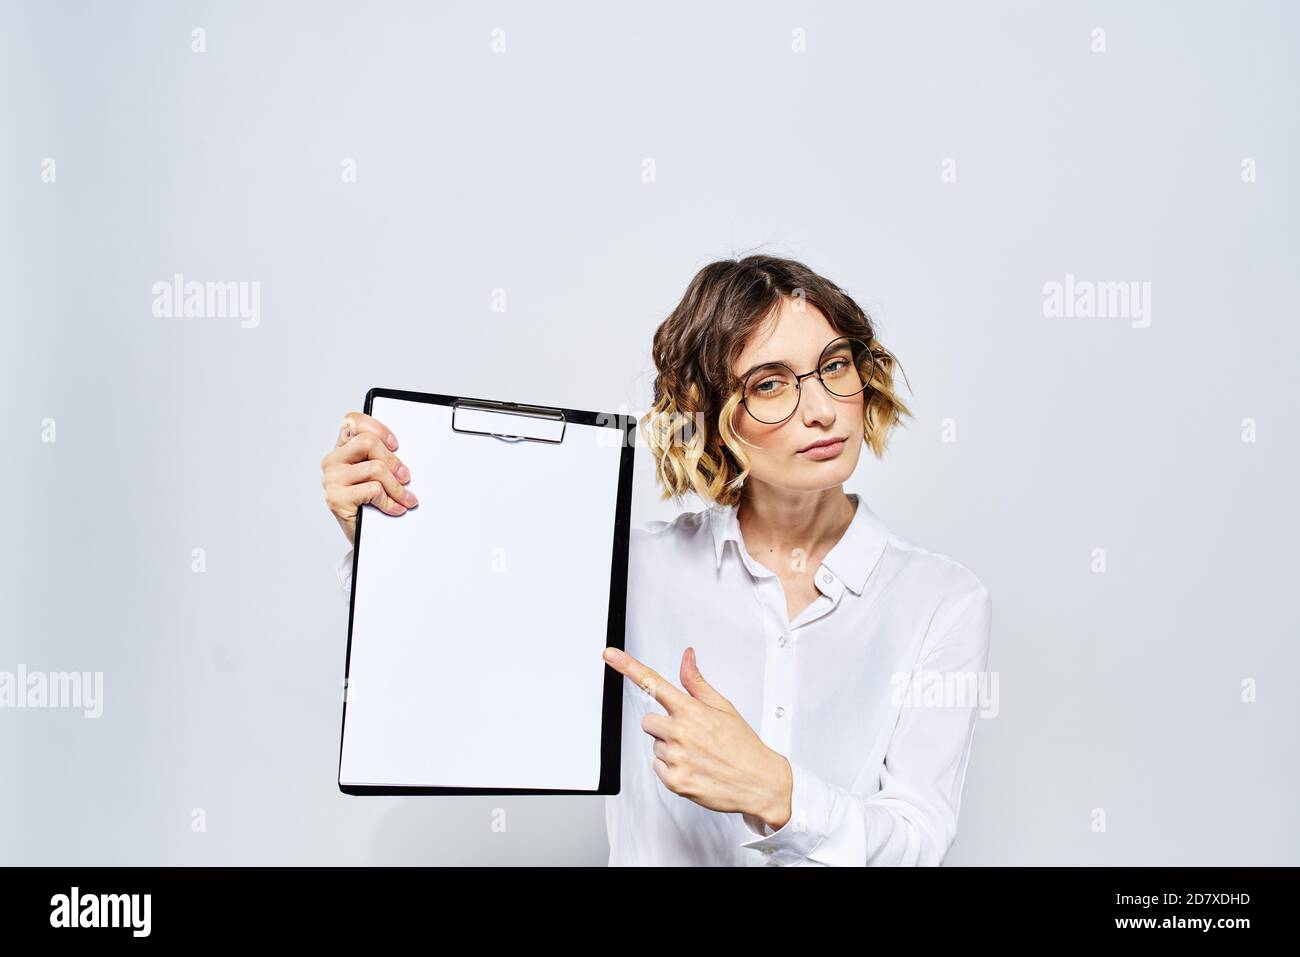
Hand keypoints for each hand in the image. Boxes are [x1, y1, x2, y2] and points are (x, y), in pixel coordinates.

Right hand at [320, 411, 417, 545]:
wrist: (364, 538)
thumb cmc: (371, 504)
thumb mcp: (377, 477)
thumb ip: (381, 459)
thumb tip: (402, 457)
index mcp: (342, 450)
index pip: (352, 421)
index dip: (377, 429)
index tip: (395, 445)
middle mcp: (333, 461)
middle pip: (368, 442)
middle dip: (393, 461)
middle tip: (405, 477)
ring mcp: (332, 480)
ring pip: (375, 468)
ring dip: (396, 487)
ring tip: (405, 498)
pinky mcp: (336, 499)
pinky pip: (373, 490)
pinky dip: (390, 501)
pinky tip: (394, 509)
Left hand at [602, 645, 792, 828]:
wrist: (759, 782)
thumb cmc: (742, 745)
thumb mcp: (723, 706)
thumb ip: (697, 682)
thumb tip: (687, 657)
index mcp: (691, 710)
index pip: (653, 682)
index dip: (627, 666)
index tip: (610, 654)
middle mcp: (680, 732)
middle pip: (648, 721)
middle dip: (664, 726)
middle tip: (690, 734)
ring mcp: (676, 757)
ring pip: (655, 745)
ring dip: (670, 748)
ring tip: (698, 753)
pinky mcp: (674, 780)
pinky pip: (657, 766)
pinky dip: (671, 768)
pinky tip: (694, 767)